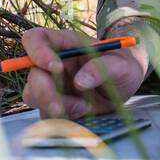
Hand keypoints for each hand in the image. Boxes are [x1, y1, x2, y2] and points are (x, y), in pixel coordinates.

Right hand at [19, 27, 148, 118]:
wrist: (126, 85)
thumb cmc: (123, 66)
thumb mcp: (121, 65)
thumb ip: (103, 68)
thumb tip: (80, 82)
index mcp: (64, 44)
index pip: (36, 39)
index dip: (38, 51)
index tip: (56, 67)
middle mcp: (52, 64)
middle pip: (33, 75)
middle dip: (44, 93)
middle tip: (61, 108)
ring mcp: (52, 85)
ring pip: (34, 97)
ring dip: (54, 108)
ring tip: (84, 108)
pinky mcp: (56, 104)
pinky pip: (46, 114)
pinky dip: (61, 119)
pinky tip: (82, 116)